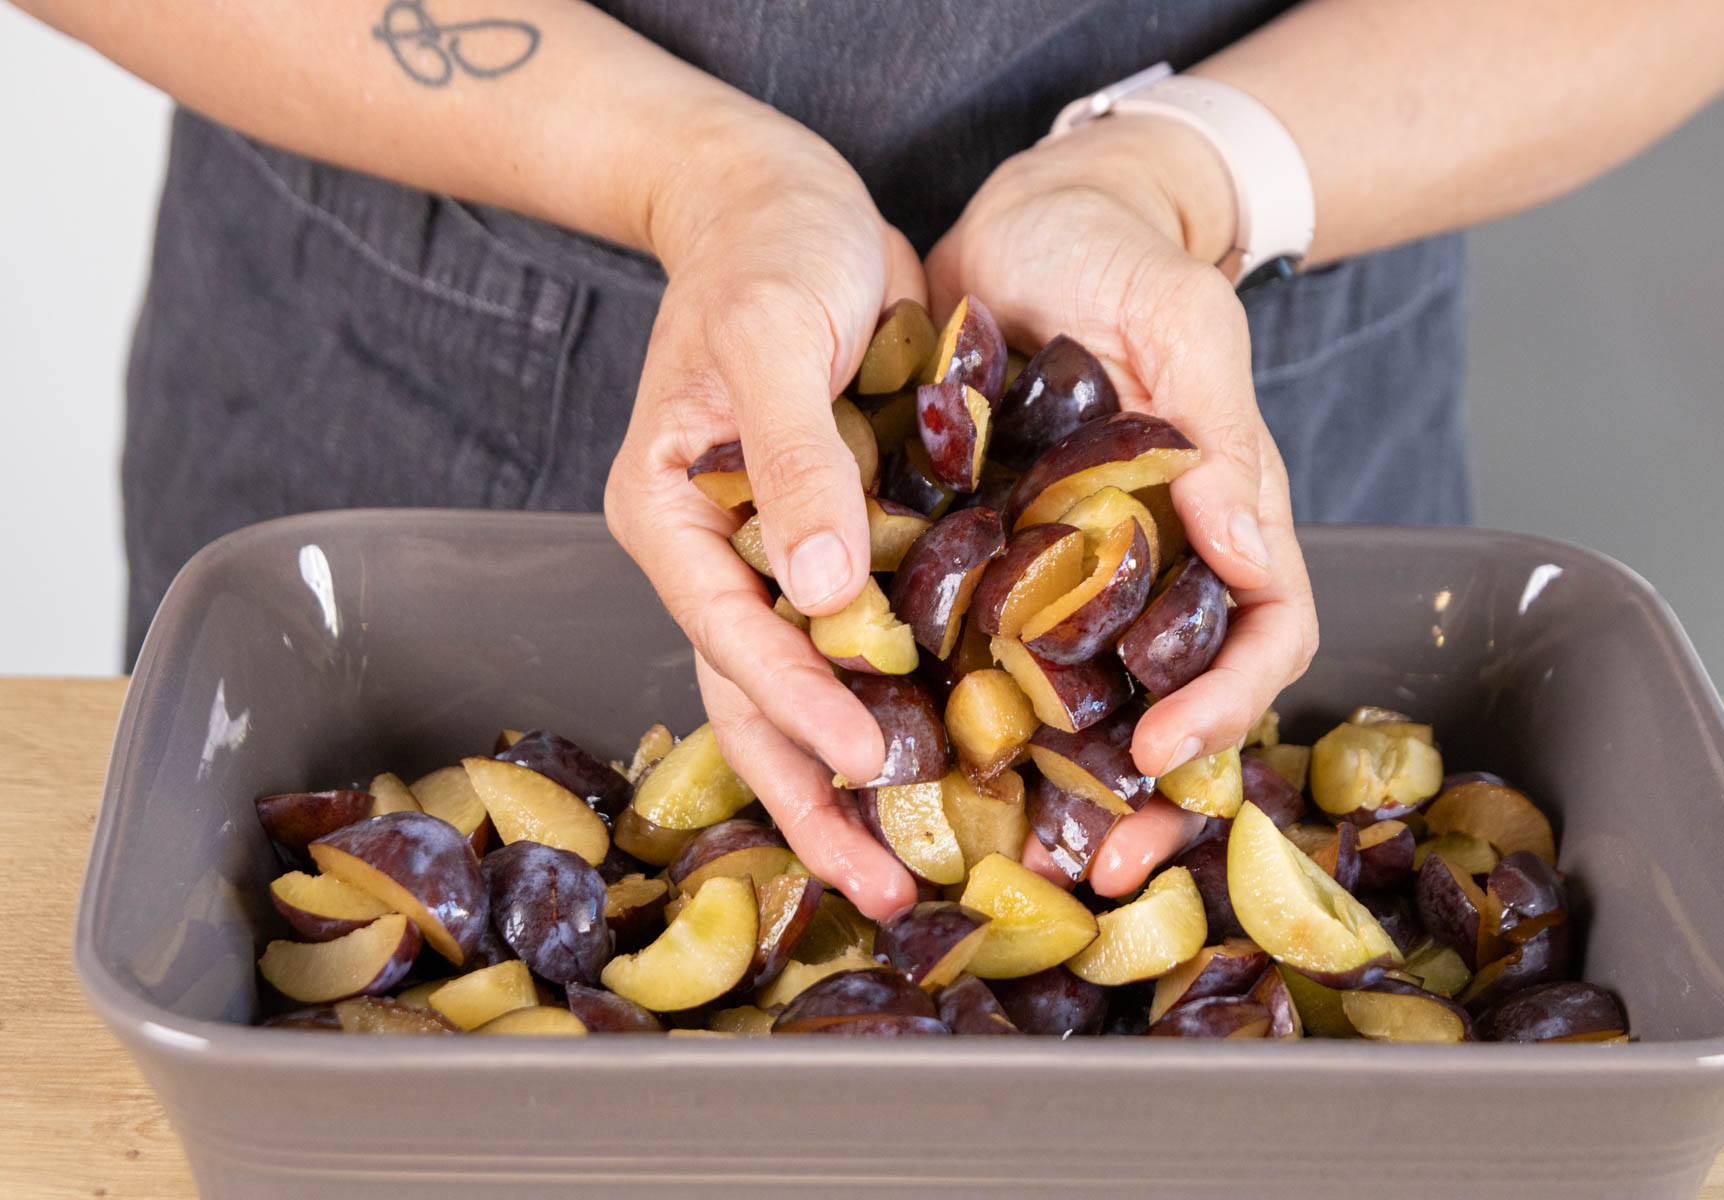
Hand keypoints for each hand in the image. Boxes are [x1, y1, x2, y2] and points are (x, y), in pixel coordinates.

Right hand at [604, 116, 923, 917]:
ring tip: (908, 870)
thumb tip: (821, 589)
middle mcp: (721, 554)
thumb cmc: (764, 250)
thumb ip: (791, 462)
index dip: (800, 704)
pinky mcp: (841, 539)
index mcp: (673, 517)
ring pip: (808, 692)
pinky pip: (864, 641)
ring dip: (855, 780)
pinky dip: (901, 703)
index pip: (733, 634)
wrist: (782, 200)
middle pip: (757, 701)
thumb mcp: (772, 338)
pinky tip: (952, 763)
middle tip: (882, 886)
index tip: (872, 759)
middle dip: (816, 797)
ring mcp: (778, 554)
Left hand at [926, 114, 1319, 897]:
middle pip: (1167, 704)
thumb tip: (1251, 544)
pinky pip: (968, 649)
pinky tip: (902, 756)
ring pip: (1066, 701)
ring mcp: (1058, 571)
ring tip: (993, 853)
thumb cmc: (1118, 254)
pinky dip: (950, 709)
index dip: (1230, 706)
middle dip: (1141, 797)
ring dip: (1042, 785)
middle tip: (1090, 871)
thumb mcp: (1178, 323)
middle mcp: (1141, 566)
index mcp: (1213, 519)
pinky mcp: (977, 558)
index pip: (1260, 637)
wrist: (1022, 220)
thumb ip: (1219, 436)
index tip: (1168, 752)